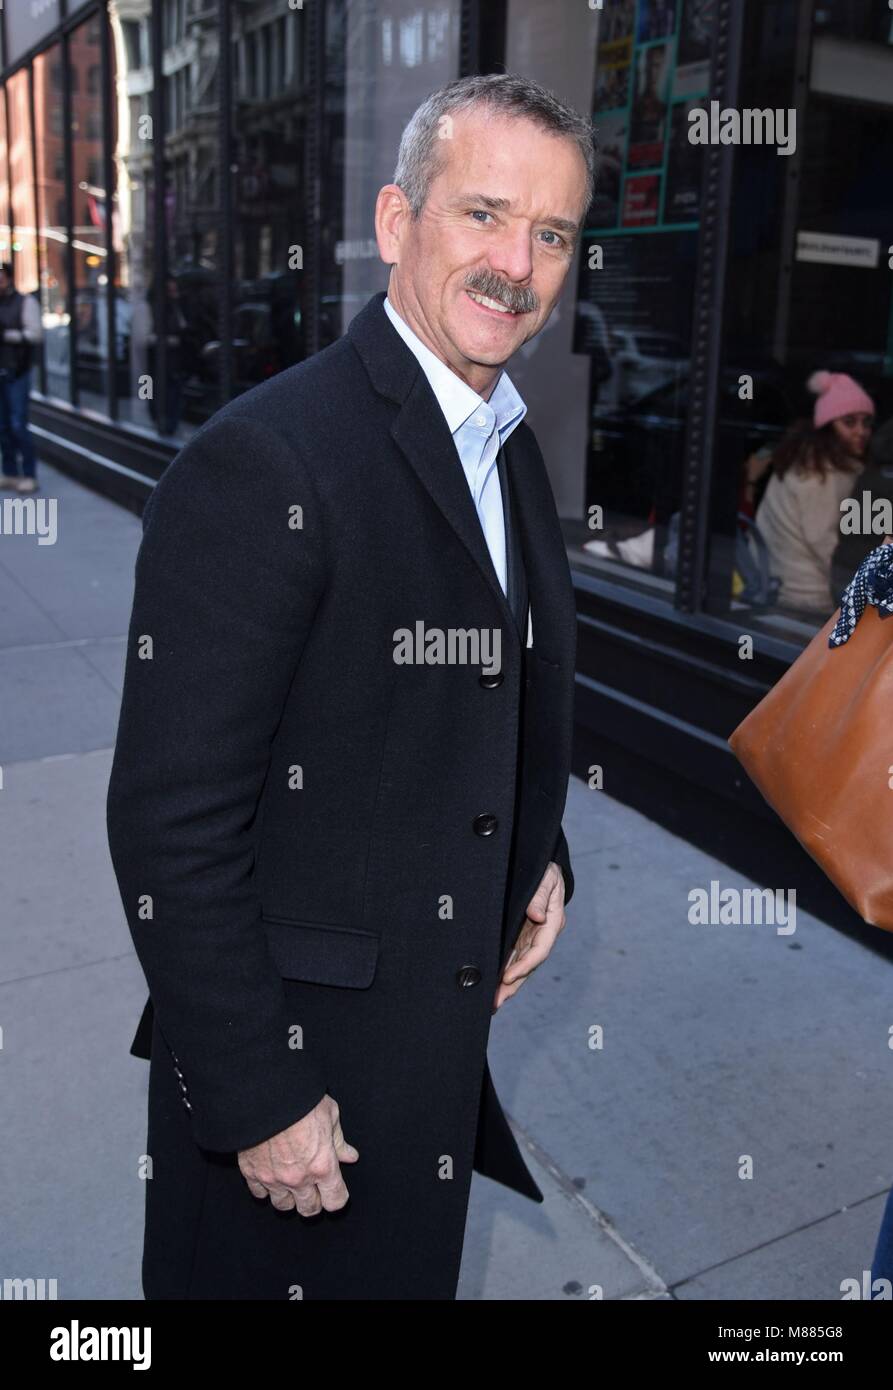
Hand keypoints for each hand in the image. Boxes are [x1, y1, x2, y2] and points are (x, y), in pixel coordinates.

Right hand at [237, 1093, 358, 1216]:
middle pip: (309, 1209)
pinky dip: (265, 1188)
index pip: (335, 1201)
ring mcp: (273, 1178)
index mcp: (322, 1165)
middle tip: (313, 1189)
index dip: (337, 1197)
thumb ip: (339, 1141)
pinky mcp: (252, 1172)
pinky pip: (259, 1194)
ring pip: (283, 1206)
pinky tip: (270, 1175)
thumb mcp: (330, 1115)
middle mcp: (298, 1178)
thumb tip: (349, 1156)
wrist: (265, 1093)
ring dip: (289, 1198)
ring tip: (291, 1184)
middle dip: (314, 1201)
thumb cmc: (301, 1100)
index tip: (334, 1190)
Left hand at [493, 861, 565, 1011]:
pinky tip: (491, 985)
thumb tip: (537, 915)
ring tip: (491, 1003)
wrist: (545, 869)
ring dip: (506, 985)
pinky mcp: (520, 936)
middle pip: (528, 965)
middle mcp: (542, 934)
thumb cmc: (546, 871)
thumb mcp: (546, 878)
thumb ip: (540, 895)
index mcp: (552, 923)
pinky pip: (512, 957)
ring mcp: (531, 937)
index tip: (508, 977)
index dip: (524, 965)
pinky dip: (503, 971)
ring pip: (519, 965)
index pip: (539, 950)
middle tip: (495, 1003)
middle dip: (513, 985)